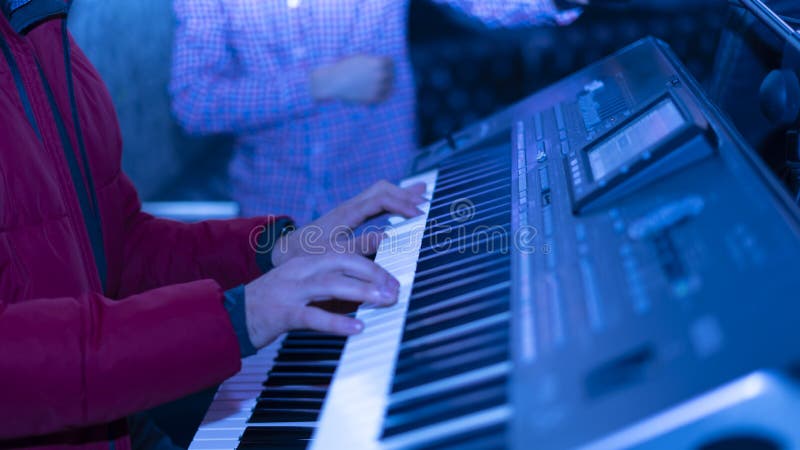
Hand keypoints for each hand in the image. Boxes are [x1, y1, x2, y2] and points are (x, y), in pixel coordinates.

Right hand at [245, 254, 399, 347]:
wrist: (232, 316)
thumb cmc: (273, 303)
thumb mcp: (303, 286)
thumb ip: (331, 285)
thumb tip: (367, 292)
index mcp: (306, 259)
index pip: (344, 253)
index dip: (372, 261)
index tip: (393, 276)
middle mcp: (300, 270)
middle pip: (342, 261)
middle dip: (373, 272)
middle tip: (394, 288)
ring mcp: (290, 290)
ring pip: (331, 283)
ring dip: (362, 291)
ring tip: (384, 300)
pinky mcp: (282, 313)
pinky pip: (314, 316)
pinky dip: (337, 322)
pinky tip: (357, 327)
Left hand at [272, 180, 427, 266]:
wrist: (285, 251)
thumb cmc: (307, 255)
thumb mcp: (336, 254)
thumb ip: (362, 246)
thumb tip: (389, 236)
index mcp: (347, 213)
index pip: (381, 199)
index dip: (402, 204)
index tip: (420, 215)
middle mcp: (349, 206)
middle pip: (382, 189)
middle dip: (405, 194)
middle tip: (426, 204)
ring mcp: (349, 209)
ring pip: (379, 192)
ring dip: (400, 194)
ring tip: (423, 195)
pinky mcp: (349, 215)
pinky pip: (375, 201)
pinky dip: (393, 200)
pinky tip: (404, 204)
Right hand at [311, 55, 394, 103]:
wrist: (333, 82)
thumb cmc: (344, 67)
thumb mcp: (360, 57)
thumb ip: (373, 59)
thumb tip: (383, 61)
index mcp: (378, 63)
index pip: (391, 63)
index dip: (387, 65)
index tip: (384, 67)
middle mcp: (381, 75)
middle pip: (391, 75)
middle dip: (386, 75)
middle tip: (380, 78)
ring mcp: (378, 87)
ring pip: (388, 87)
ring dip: (384, 86)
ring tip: (375, 86)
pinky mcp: (373, 98)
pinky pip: (382, 97)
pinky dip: (379, 95)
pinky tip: (373, 93)